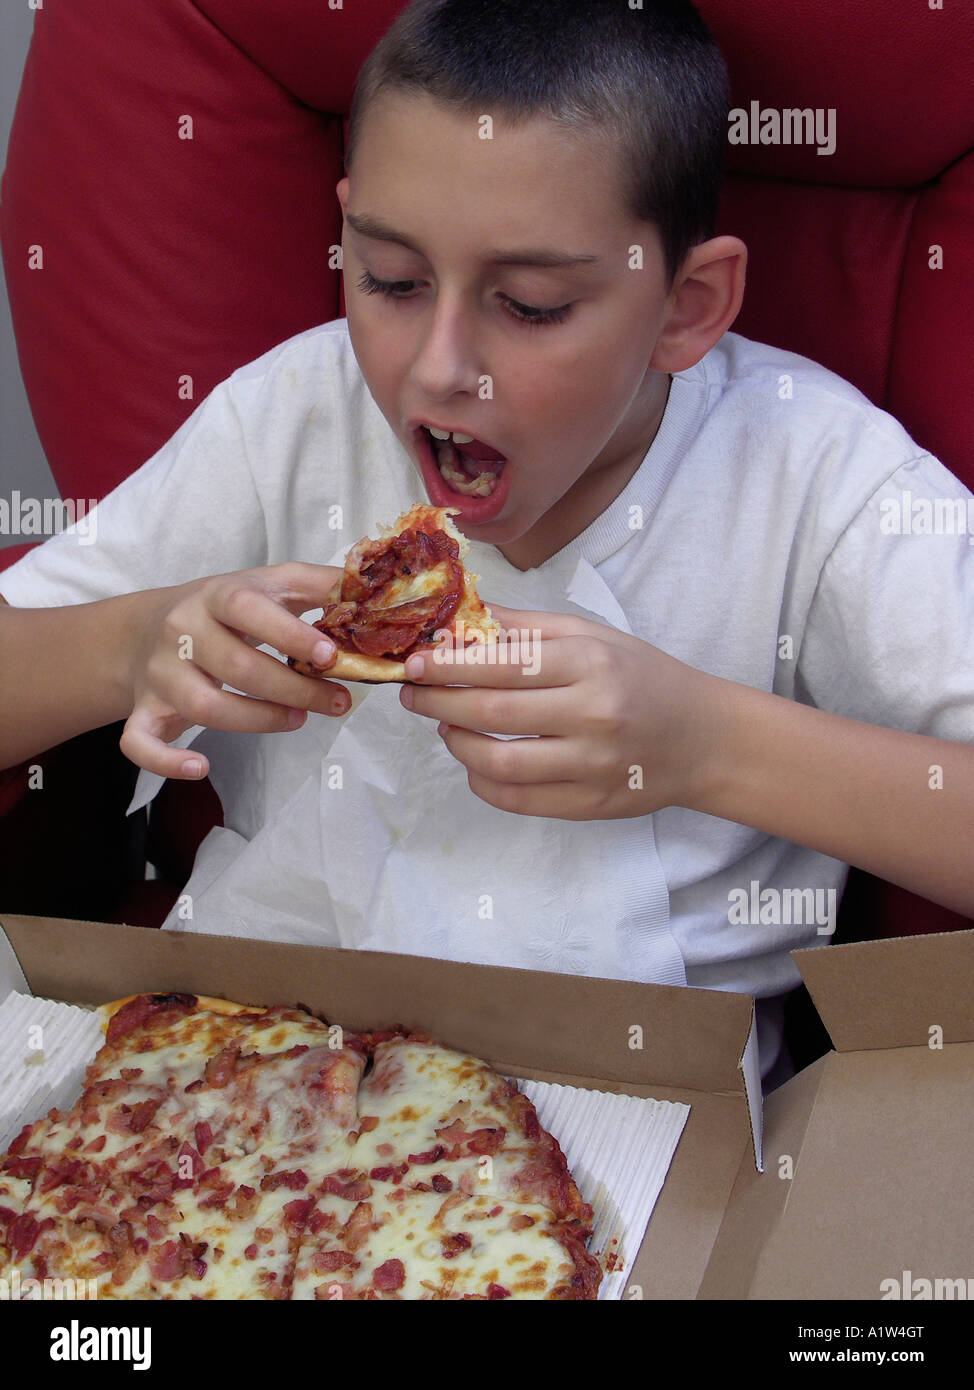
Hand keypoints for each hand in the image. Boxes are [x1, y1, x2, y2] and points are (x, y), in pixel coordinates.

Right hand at [120, 564, 349, 778]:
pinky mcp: (144, 709)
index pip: (248, 610)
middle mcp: (182, 631)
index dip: (290, 634)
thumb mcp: (271, 584)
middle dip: (295, 690)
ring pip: (203, 706)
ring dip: (258, 720)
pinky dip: (166, 761)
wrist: (148, 626)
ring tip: (298, 719)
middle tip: (337, 701)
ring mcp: (160, 673)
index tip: (332, 656)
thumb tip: (372, 593)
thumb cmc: (226, 607)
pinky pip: (140, 741)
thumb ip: (320, 585)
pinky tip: (200, 767)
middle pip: (237, 667)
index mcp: (217, 596)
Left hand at [398, 604, 718, 819]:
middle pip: (492, 711)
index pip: (502, 663)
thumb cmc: (643, 677)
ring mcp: (593, 765)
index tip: (413, 662)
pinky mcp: (591, 805)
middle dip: (438, 702)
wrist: (703, 737)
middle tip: (412, 693)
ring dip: (456, 744)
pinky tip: (475, 762)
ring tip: (444, 726)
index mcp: (591, 663)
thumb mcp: (593, 636)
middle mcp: (593, 714)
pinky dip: (483, 782)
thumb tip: (459, 621)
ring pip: (500, 763)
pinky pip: (518, 800)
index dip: (448, 665)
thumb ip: (526, 629)